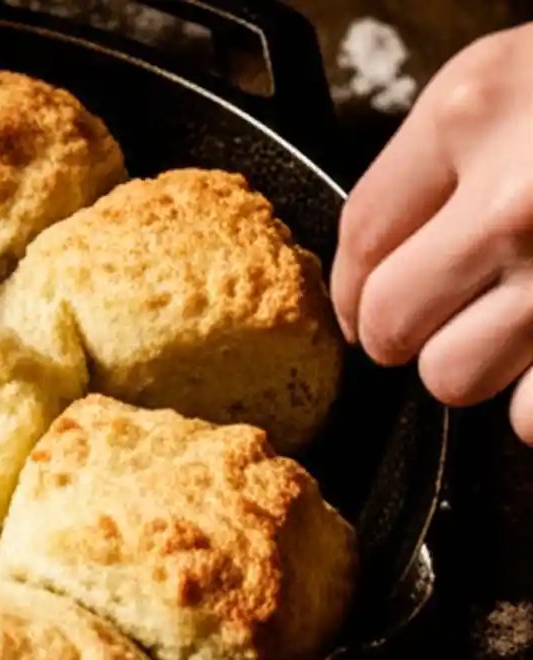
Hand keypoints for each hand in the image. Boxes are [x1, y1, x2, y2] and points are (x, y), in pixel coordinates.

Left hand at [332, 22, 532, 442]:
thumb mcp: (528, 75)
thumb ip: (451, 152)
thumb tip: (385, 249)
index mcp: (477, 114)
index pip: (361, 234)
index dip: (351, 286)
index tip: (359, 306)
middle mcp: (514, 201)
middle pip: (391, 319)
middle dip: (404, 332)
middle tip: (437, 321)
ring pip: (453, 378)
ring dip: (474, 367)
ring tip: (519, 330)